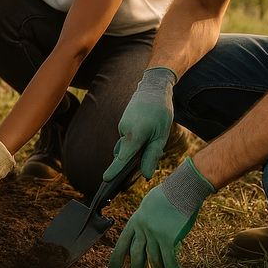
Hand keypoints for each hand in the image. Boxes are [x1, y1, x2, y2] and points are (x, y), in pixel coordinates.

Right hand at [103, 66, 176, 181]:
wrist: (152, 87)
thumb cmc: (160, 112)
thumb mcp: (161, 135)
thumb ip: (152, 155)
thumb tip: (145, 175)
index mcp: (134, 135)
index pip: (122, 158)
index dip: (114, 170)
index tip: (105, 180)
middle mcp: (124, 131)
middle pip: (125, 155)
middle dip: (132, 163)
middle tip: (149, 160)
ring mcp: (122, 126)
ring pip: (126, 146)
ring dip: (135, 150)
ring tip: (152, 139)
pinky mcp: (123, 123)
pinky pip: (127, 138)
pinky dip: (134, 142)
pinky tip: (147, 131)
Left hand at [108, 157, 213, 267]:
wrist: (181, 189)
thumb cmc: (169, 194)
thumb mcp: (149, 205)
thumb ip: (146, 221)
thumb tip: (149, 238)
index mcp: (136, 219)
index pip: (123, 242)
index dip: (117, 258)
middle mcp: (142, 228)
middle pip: (136, 255)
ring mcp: (154, 234)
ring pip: (153, 260)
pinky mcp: (168, 238)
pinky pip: (169, 261)